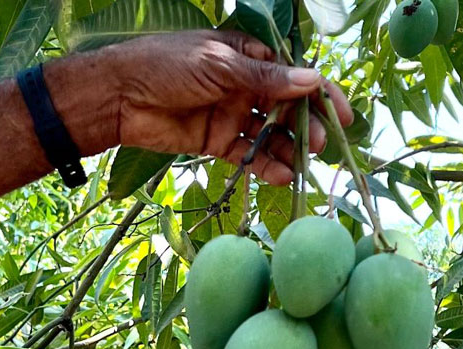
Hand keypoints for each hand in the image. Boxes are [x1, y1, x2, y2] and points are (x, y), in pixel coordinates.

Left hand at [49, 30, 353, 184]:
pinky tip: (281, 176)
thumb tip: (312, 81)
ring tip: (302, 164)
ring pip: (271, 135)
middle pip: (288, 109)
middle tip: (320, 146)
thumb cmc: (165, 65)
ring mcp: (233, 115)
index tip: (343, 116)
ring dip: (289, 149)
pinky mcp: (218, 142)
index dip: (321, 95)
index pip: (294, 76)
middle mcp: (246, 86)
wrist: (118, 96)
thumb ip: (265, 79)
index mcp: (249, 58)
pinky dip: (265, 166)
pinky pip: (248, 155)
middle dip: (307, 127)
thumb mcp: (219, 66)